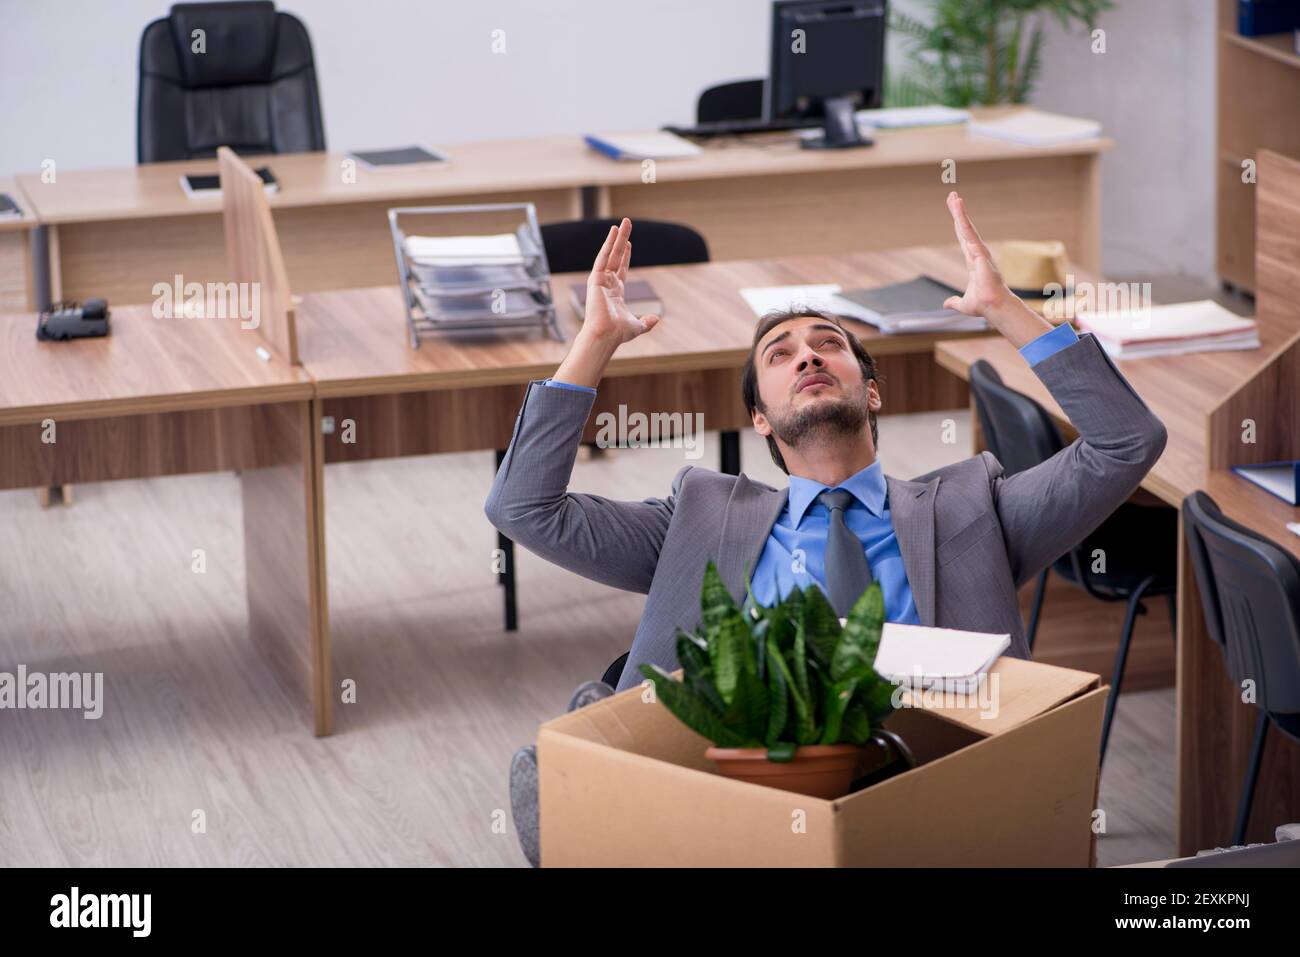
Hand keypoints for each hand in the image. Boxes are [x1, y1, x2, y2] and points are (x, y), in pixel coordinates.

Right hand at [551, 218, 660, 388]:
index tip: (629, 244)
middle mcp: (607, 284)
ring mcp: (600, 280)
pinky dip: (608, 244)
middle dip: (622, 241)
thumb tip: (656, 319)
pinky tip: (613, 232)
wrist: (606, 335)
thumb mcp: (637, 326)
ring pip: (610, 254)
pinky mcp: (595, 278)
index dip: (626, 256)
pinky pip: (603, 257)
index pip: (621, 269)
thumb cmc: (617, 334)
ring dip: (617, 238)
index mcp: (616, 292)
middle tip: (627, 224)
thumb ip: (646, 322)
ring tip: (623, 222)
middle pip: (616, 257)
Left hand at [942, 191, 1011, 316]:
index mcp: (972, 259)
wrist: (993, 308)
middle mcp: (976, 253)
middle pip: (965, 228)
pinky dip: (967, 230)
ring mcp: (980, 254)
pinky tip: (960, 217)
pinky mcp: (981, 259)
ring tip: (955, 199)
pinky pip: (972, 242)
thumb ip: (955, 302)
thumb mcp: (964, 303)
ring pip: (968, 230)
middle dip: (958, 212)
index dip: (958, 223)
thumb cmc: (983, 304)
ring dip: (961, 215)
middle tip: (952, 195)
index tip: (954, 209)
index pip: (962, 237)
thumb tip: (947, 304)